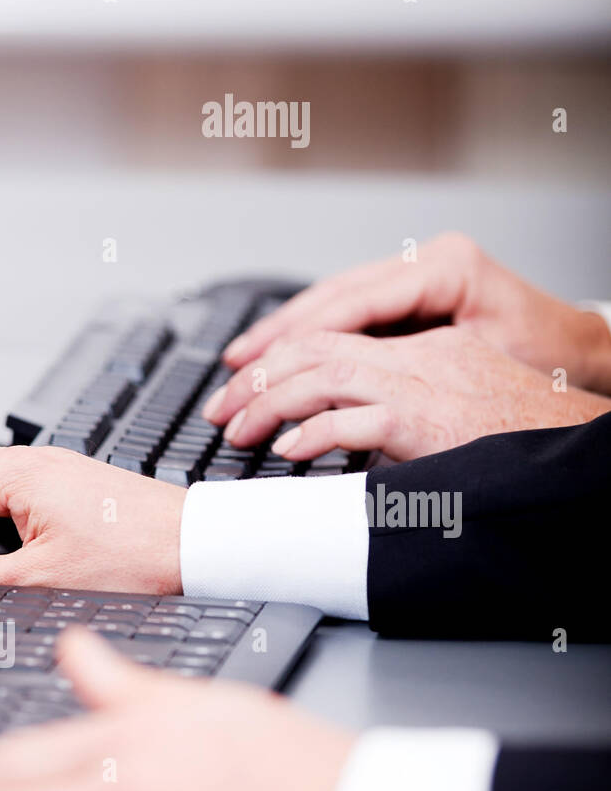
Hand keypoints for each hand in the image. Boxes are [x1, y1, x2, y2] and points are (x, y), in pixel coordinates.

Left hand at [203, 325, 610, 462]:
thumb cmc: (515, 442)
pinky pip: (354, 419)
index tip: (239, 386)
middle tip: (219, 411)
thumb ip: (389, 416)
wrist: (572, 448)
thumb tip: (329, 436)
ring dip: (269, 406)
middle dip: (256, 378)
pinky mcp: (428, 420)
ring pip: (323, 375)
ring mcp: (424, 383)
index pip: (332, 339)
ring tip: (237, 432)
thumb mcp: (444, 418)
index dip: (276, 359)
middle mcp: (419, 356)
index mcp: (423, 348)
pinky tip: (287, 451)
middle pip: (315, 348)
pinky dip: (312, 433)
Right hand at [223, 232, 610, 395]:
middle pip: (328, 296)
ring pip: (329, 300)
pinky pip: (343, 310)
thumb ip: (410, 373)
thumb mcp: (475, 366)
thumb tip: (345, 396)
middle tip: (230, 370)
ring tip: (235, 363)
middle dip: (273, 336)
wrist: (571, 350)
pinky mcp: (406, 294)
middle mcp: (424, 261)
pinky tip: (273, 352)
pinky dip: (304, 333)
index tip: (254, 366)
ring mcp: (413, 273)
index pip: (349, 304)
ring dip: (279, 334)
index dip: (295, 338)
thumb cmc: (538, 360)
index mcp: (442, 269)